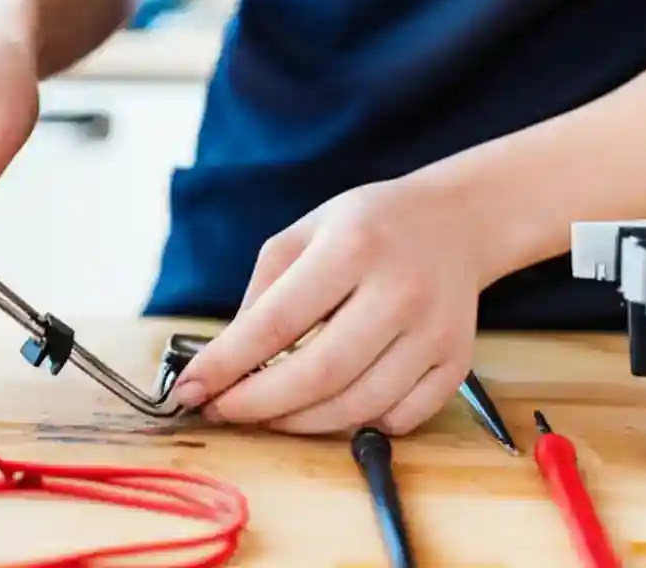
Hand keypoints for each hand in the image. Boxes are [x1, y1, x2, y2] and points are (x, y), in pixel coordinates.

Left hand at [172, 177, 488, 435]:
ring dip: (298, 422)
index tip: (190, 390)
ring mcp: (434, 332)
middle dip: (256, 404)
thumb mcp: (302, 234)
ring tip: (266, 411)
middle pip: (318, 375)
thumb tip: (226, 361)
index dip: (227, 364)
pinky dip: (354, 423)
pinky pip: (396, 418)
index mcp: (353, 247)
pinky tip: (329, 405)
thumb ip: (261, 293)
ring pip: (356, 407)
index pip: (276, 323)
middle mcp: (400, 291)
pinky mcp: (455, 363)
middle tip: (220, 410)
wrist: (455, 223)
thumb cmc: (365, 228)